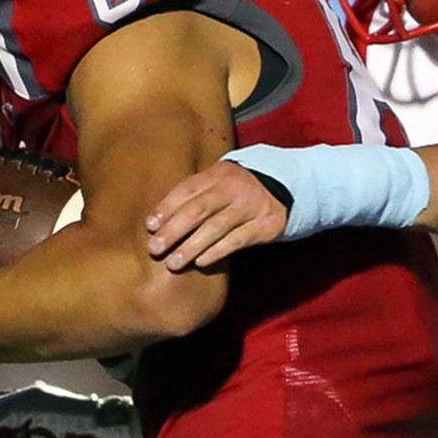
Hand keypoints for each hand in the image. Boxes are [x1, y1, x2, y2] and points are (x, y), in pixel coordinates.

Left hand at [144, 160, 287, 271]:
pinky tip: (201, 262)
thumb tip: (157, 223)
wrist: (287, 189)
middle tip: (155, 249)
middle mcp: (234, 187)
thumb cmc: (240, 191)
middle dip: (174, 230)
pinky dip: (218, 251)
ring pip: (216, 226)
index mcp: (218, 174)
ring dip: (192, 246)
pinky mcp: (266, 223)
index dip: (167, 208)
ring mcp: (251, 205)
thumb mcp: (219, 184)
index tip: (150, 226)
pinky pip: (238, 239)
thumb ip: (194, 196)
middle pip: (199, 208)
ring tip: (174, 263)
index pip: (188, 189)